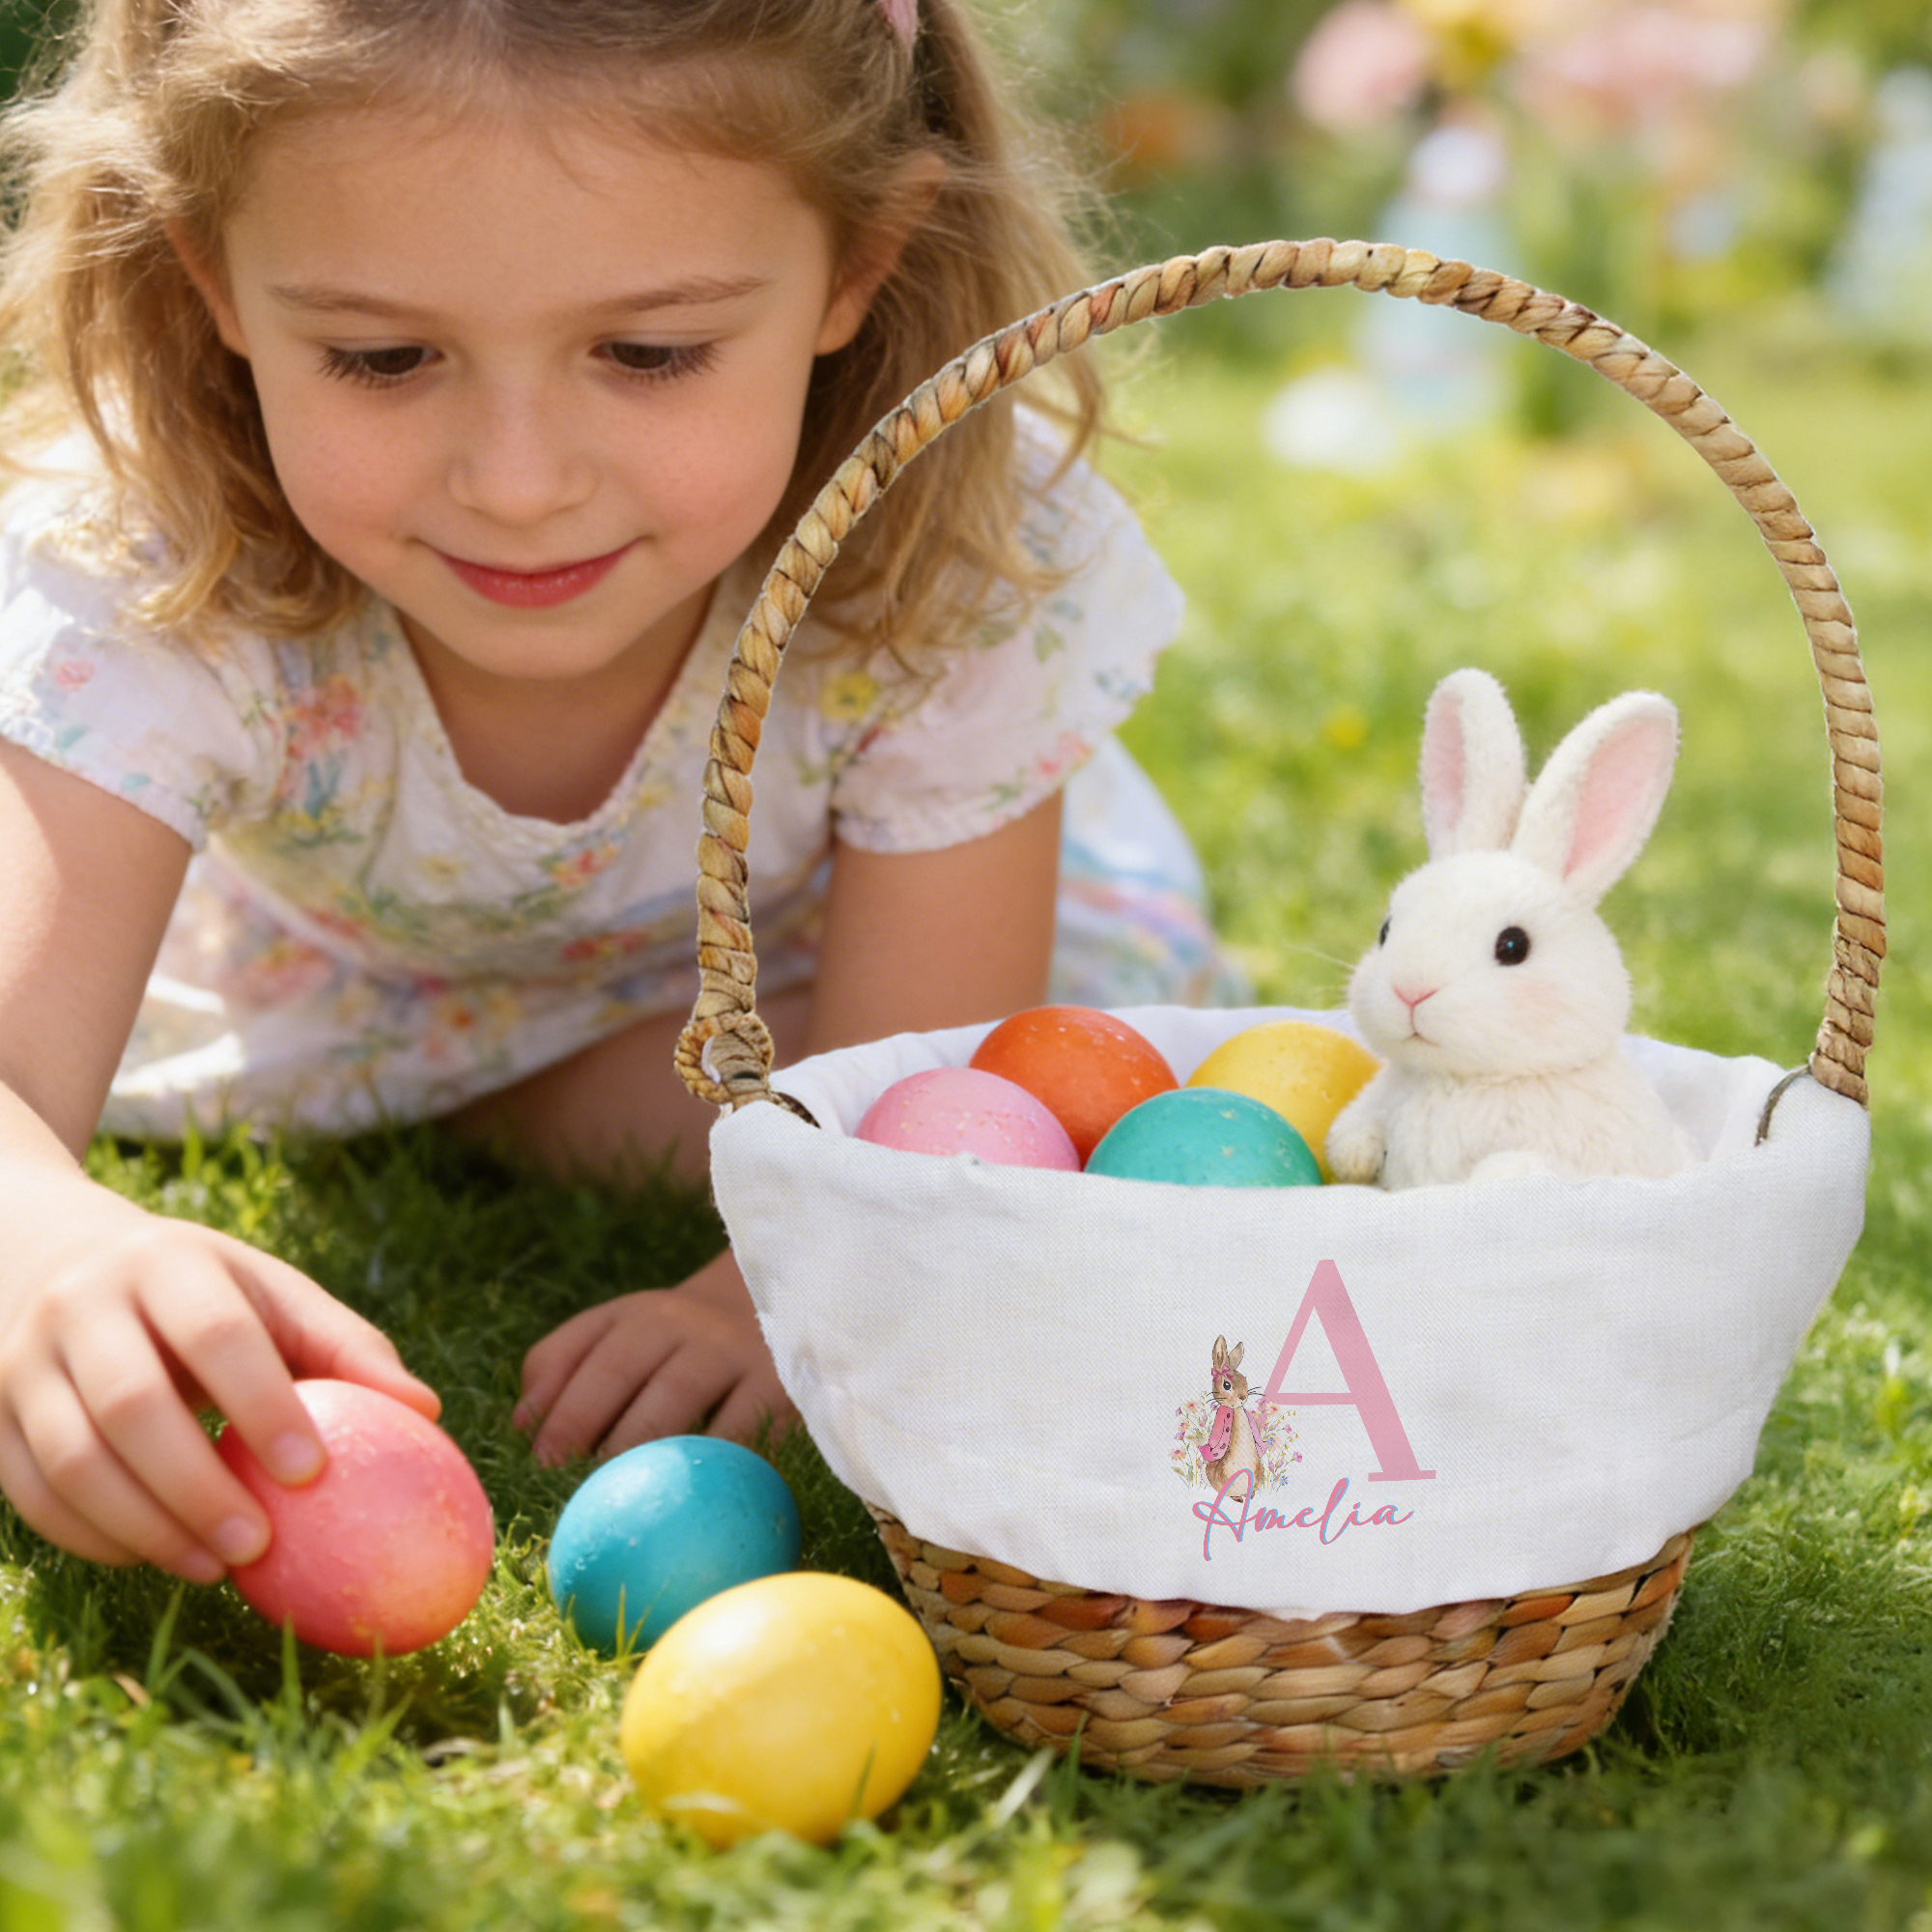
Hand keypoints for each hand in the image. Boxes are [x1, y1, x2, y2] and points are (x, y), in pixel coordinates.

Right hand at [0, 1180, 439, 1584]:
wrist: (48, 1255)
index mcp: (168, 1264)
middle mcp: (84, 1308)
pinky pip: (32, 1493)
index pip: (216, 1334)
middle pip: (132, 1407)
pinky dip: (93, 1537)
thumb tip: (427, 1412)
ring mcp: (23, 1363)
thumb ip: (345, 1346)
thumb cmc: (199, 1292)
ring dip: (145, 1527)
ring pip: (72, 1460)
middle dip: (198, 1486)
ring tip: (217, 1567)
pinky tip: (156, 1557)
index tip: (312, 1471)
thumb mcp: (269, 1292)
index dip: (262, 1403)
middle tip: (262, 1544)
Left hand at [516, 1249, 794, 1464]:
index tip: (538, 1455)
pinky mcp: (777, 1383)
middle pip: (620, 1366)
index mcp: (634, 1314)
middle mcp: (679, 1323)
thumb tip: (523, 1422)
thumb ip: (564, 1364)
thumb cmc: (679, 1344)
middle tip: (561, 1476)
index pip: (580, 1349)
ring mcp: (729, 1349)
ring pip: (675, 1393)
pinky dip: (711, 1461)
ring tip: (616, 1490)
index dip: (555, 1402)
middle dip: (582, 1422)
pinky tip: (692, 1495)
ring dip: (637, 1445)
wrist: (776, 1307)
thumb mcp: (622, 1333)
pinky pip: (740, 1427)